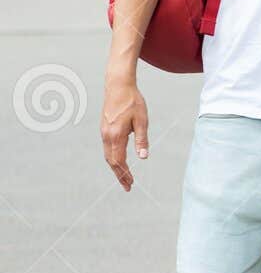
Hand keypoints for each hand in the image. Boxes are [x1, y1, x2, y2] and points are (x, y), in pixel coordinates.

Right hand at [101, 77, 149, 191]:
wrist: (118, 86)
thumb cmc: (132, 102)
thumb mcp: (141, 120)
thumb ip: (142, 139)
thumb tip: (143, 157)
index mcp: (116, 135)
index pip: (119, 161)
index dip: (124, 174)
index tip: (131, 184)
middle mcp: (106, 136)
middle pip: (111, 161)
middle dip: (119, 174)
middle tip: (128, 186)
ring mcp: (104, 132)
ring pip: (108, 155)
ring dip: (116, 167)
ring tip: (124, 176)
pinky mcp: (104, 129)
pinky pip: (107, 148)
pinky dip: (113, 158)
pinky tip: (119, 161)